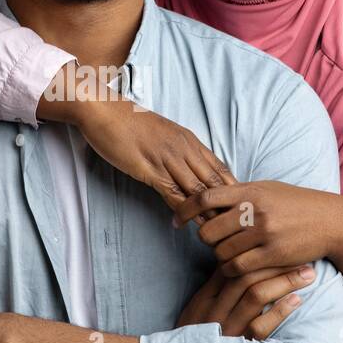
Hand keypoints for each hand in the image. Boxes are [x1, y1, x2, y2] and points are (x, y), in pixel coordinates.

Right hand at [39, 73, 236, 209]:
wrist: (103, 110)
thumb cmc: (129, 122)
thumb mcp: (162, 133)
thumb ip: (177, 151)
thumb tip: (187, 169)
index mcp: (189, 140)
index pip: (220, 168)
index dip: (232, 189)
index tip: (238, 207)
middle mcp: (184, 148)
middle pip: (214, 181)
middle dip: (226, 204)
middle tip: (236, 225)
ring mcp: (168, 159)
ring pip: (197, 190)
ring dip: (207, 212)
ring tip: (216, 232)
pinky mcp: (149, 169)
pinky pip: (172, 193)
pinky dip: (182, 210)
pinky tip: (185, 223)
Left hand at [172, 180, 342, 278]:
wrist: (330, 221)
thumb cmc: (295, 204)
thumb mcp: (266, 190)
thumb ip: (238, 194)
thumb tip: (205, 200)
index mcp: (250, 191)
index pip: (205, 197)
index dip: (185, 210)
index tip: (177, 220)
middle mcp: (254, 210)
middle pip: (209, 230)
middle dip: (206, 239)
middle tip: (214, 241)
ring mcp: (264, 233)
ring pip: (221, 252)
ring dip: (220, 256)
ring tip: (229, 252)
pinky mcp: (272, 254)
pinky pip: (237, 267)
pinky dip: (231, 269)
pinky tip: (237, 265)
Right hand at [176, 265, 316, 339]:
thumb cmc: (197, 333)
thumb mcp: (201, 306)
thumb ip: (218, 283)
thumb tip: (239, 258)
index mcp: (207, 296)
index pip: (233, 267)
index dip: (258, 254)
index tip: (280, 246)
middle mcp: (216, 310)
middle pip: (247, 277)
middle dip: (276, 264)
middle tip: (302, 255)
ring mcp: (228, 329)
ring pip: (255, 297)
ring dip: (284, 282)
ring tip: (307, 274)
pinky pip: (261, 327)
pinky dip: (280, 311)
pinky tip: (296, 300)